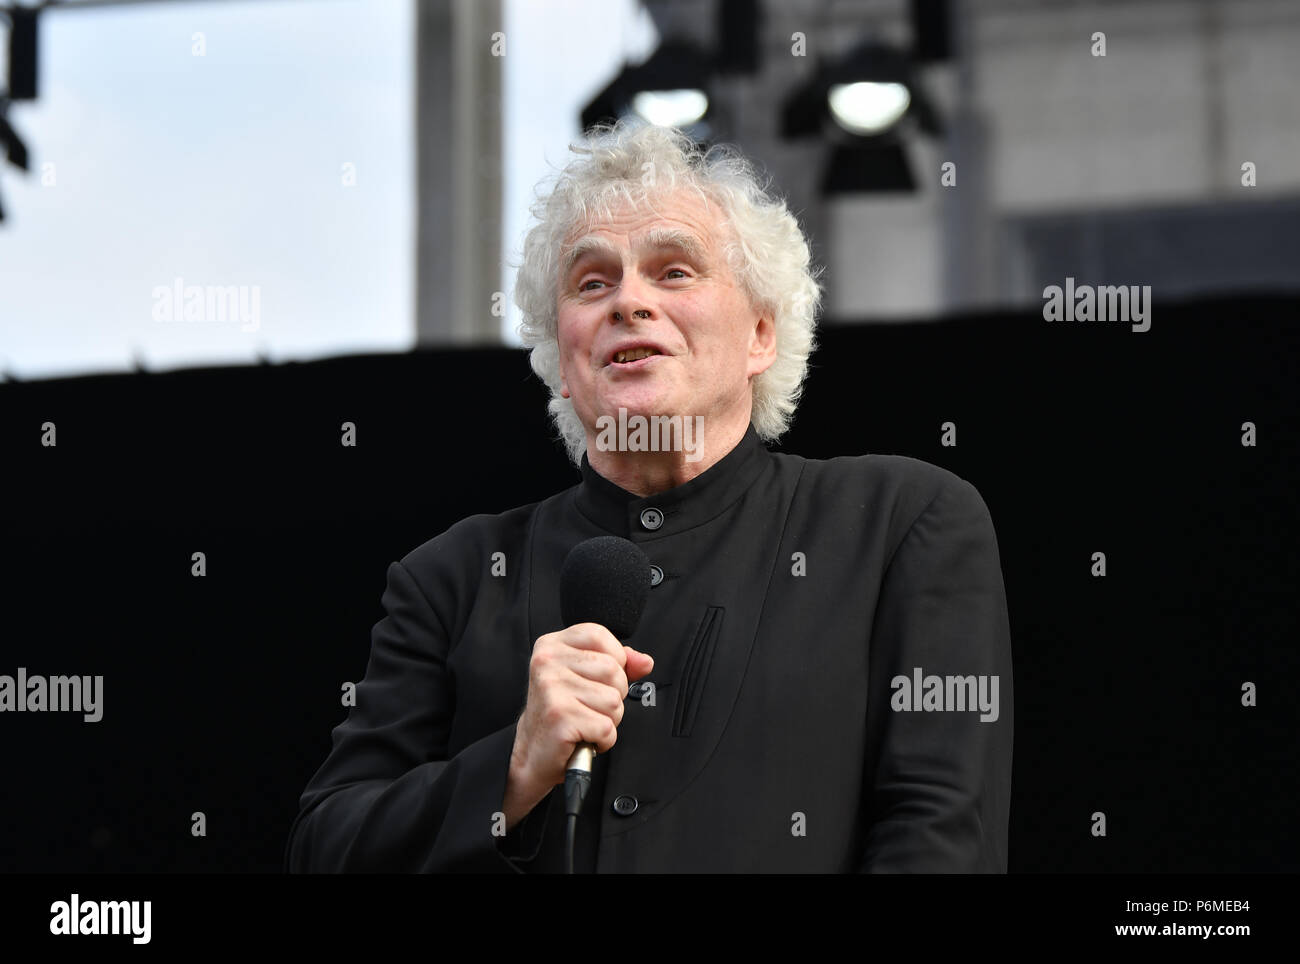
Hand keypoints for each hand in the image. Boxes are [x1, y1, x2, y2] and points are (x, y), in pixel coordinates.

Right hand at [502, 623, 653, 829]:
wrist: (533, 754)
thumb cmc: (560, 714)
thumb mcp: (586, 678)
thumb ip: (618, 664)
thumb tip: (644, 662)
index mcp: (551, 645)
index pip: (599, 635)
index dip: (614, 659)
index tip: (600, 679)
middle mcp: (547, 662)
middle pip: (613, 670)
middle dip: (614, 695)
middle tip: (589, 707)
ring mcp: (551, 688)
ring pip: (614, 700)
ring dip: (608, 720)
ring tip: (585, 722)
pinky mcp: (560, 716)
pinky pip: (607, 727)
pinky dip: (603, 740)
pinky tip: (584, 737)